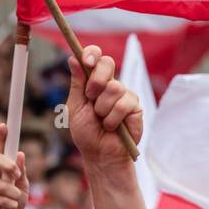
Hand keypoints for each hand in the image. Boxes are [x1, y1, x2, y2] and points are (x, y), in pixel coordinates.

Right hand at [0, 123, 29, 208]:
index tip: (5, 125)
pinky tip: (9, 208)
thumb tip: (20, 154)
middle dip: (8, 165)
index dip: (2, 137)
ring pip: (0, 184)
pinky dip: (10, 205)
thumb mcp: (22, 186)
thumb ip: (21, 171)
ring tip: (15, 201)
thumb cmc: (13, 201)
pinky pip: (0, 199)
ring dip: (13, 194)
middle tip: (17, 175)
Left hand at [66, 46, 142, 167]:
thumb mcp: (75, 107)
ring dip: (103, 108)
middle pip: (108, 63)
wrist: (100, 154)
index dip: (92, 53)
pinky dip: (113, 119)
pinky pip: (124, 104)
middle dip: (96, 80)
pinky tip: (113, 127)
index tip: (86, 61)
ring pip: (114, 87)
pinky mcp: (135, 108)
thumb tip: (73, 58)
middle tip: (91, 98)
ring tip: (102, 121)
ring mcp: (124, 95)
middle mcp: (110, 85)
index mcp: (93, 81)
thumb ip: (77, 83)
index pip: (96, 57)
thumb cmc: (86, 133)